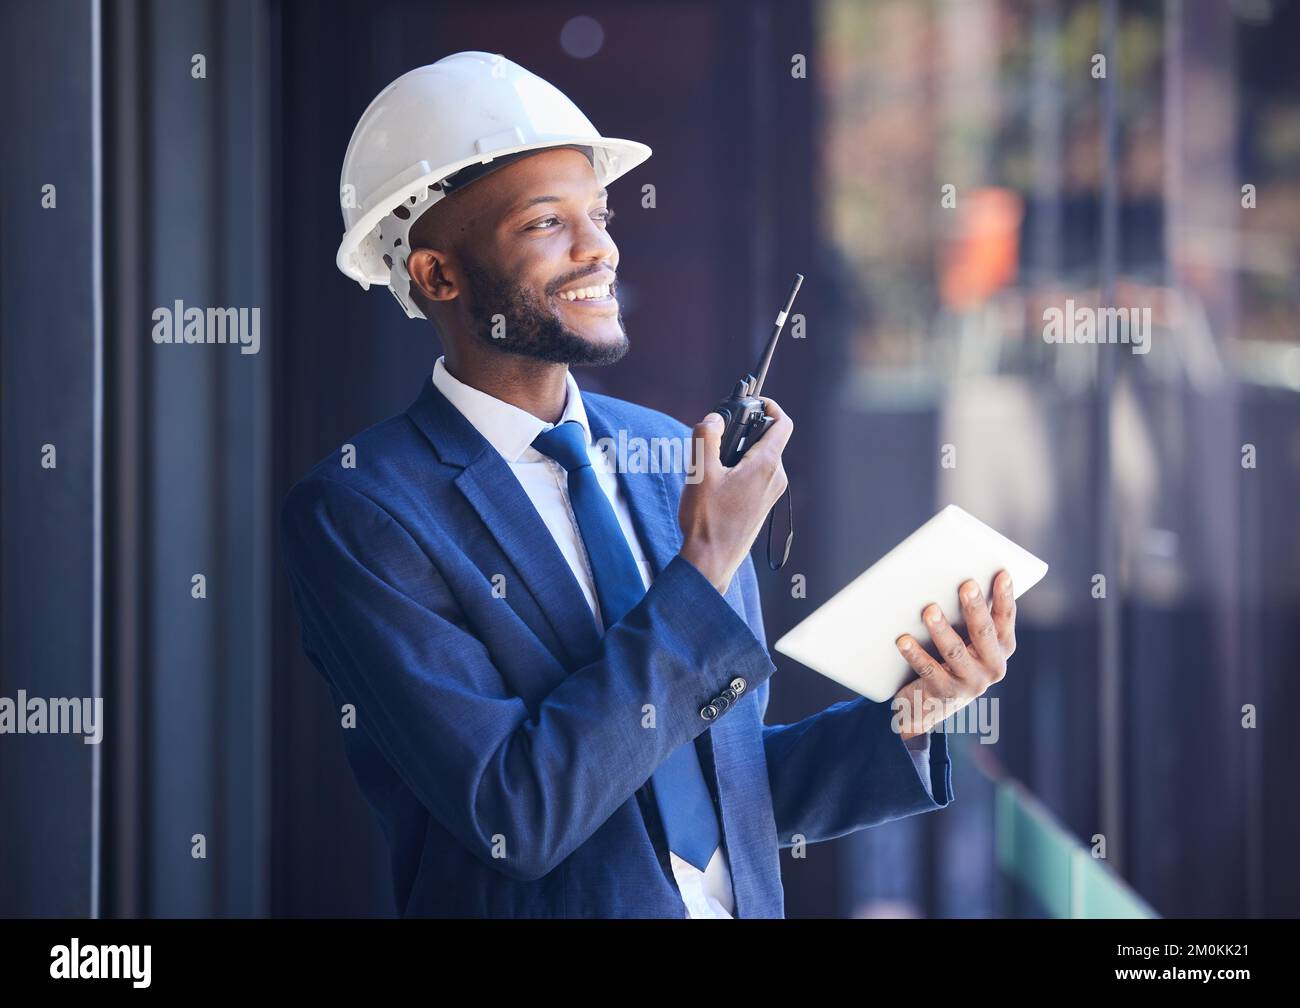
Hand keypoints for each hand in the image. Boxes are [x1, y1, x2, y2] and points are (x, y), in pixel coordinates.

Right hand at [678, 397, 792, 594]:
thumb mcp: (700, 472)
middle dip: (744, 430)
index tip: (752, 403)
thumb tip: (714, 419)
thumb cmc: (707, 520)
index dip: (769, 406)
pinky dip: (741, 469)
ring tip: (712, 464)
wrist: (711, 561)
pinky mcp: (763, 506)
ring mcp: (771, 494)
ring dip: (739, 452)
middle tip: (718, 434)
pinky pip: (757, 476)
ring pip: (760, 458)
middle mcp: (775, 478)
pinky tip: (717, 484)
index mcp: (765, 465)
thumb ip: (706, 437)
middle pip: (768, 439)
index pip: (782, 423)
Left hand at [891, 570, 1016, 740]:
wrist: (931, 704)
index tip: (1002, 573)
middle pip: (983, 633)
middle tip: (966, 584)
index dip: (1005, 596)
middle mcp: (992, 667)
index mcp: (1002, 648)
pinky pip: (928, 670)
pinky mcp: (945, 694)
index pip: (1005, 618)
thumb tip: (963, 579)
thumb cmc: (951, 658)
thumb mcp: (967, 639)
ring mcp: (970, 683)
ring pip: (955, 652)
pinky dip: (915, 654)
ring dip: (941, 629)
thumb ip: (970, 615)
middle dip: (975, 607)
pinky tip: (903, 639)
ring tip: (929, 609)